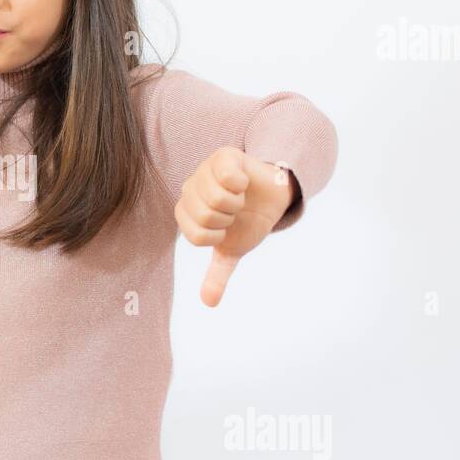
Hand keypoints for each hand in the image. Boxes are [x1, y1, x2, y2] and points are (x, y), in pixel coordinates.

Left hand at [174, 146, 297, 306]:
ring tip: (239, 197)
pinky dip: (241, 183)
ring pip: (216, 197)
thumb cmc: (248, 221)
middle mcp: (190, 189)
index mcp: (186, 212)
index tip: (226, 229)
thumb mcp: (232, 249)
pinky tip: (243, 182)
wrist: (273, 196)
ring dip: (237, 203)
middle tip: (235, 212)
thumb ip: (217, 274)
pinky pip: (227, 175)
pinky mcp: (223, 156)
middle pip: (204, 216)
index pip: (194, 236)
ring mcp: (205, 170)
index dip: (216, 236)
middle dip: (228, 220)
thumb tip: (209, 303)